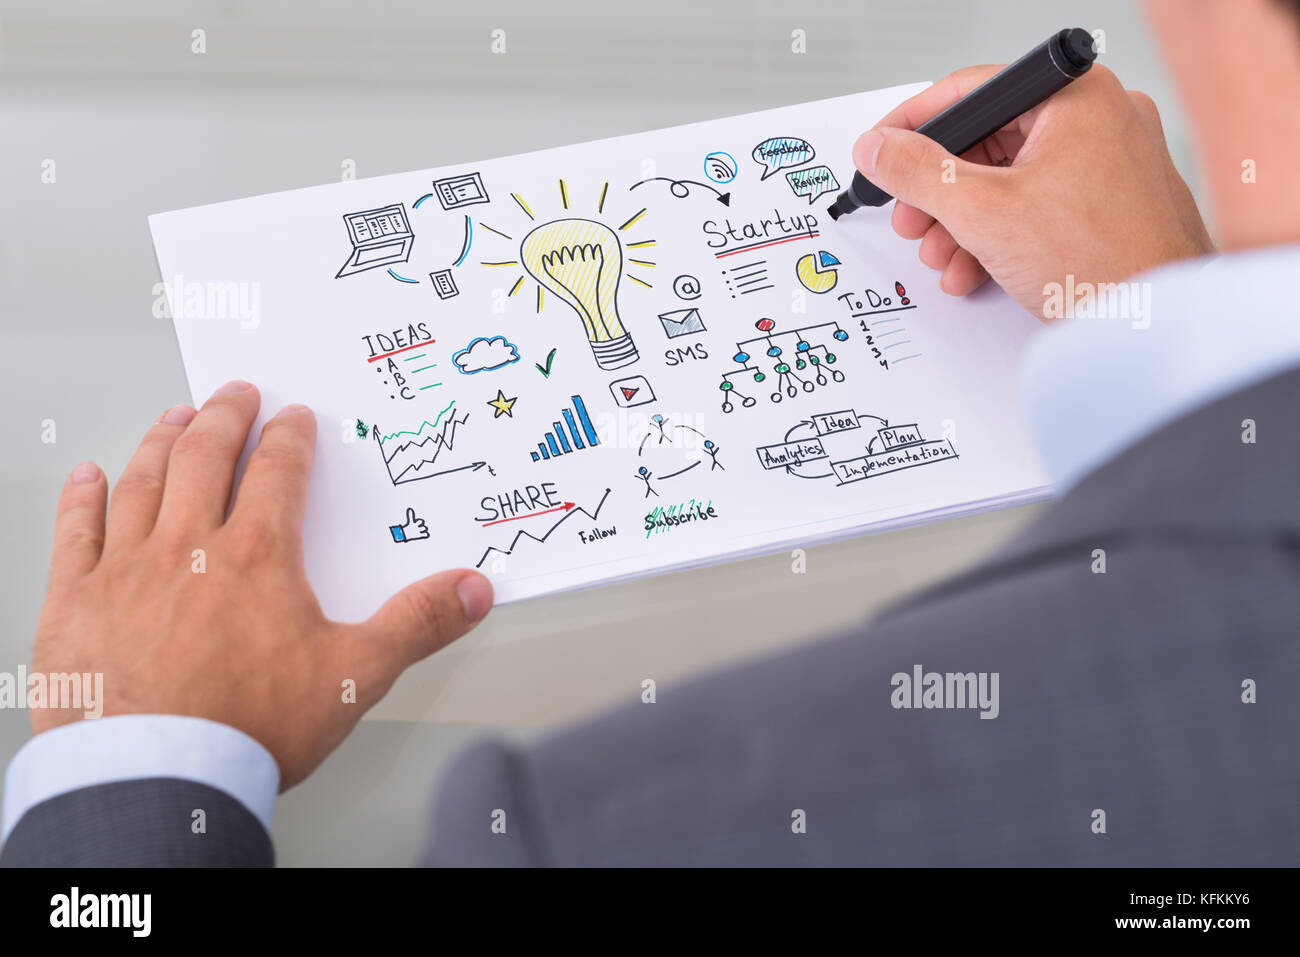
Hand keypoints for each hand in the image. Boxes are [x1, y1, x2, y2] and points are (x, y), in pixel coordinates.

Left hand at [32, 381, 493, 788]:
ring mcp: (127, 568)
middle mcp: (188, 545)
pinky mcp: (77, 601)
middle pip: (204, 457)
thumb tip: (472, 590)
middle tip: (234, 394)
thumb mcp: (354, 675)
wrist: (156, 776)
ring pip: (142, 480)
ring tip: (173, 417)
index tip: (293, 418)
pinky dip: (83, 497)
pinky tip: (88, 476)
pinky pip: (77, 531)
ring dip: (160, 440)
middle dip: (224, 418)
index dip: (288, 438)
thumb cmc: (247, 727)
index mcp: (258, 555)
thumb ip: (417, 624)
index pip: (276, 472)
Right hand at [854, 64, 1214, 317]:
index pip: (972, 90)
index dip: (915, 125)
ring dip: (961, 220)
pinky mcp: (1108, 203)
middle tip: (912, 217)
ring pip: (1008, 178)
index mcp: (1075, 96)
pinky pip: (1036, 204)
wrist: (1158, 325)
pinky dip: (998, 234)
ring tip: (942, 253)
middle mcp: (1098, 118)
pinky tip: (975, 268)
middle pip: (987, 140)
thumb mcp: (982, 212)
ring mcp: (1108, 161)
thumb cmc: (1103, 261)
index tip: (882, 151)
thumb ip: (918, 172)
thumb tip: (877, 148)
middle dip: (939, 190)